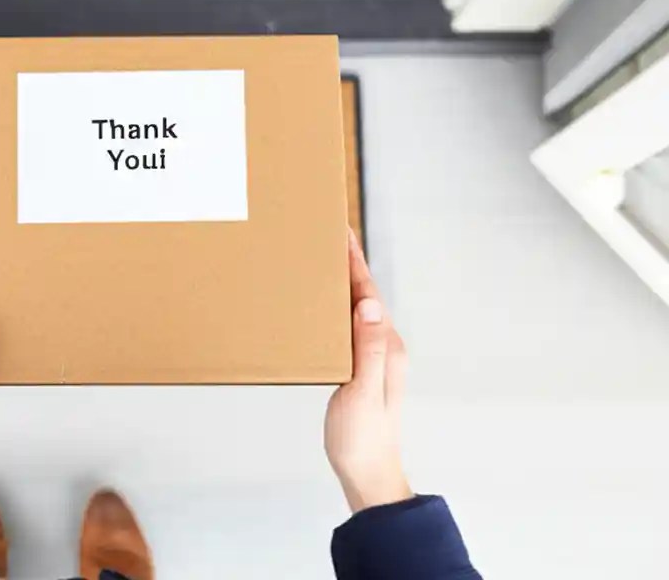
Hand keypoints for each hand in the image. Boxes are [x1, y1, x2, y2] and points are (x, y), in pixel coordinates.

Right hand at [324, 229, 413, 512]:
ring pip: (357, 310)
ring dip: (343, 284)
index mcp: (387, 348)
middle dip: (349, 265)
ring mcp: (374, 359)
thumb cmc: (363, 439)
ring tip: (325, 262)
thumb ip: (368, 349)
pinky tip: (323, 307)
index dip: (355, 263)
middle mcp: (385, 348)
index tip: (343, 235)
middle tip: (330, 237)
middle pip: (366, 296)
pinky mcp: (362, 369)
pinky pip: (349, 328)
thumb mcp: (362, 392)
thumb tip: (368, 305)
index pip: (369, 295)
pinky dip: (336, 309)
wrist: (367, 474)